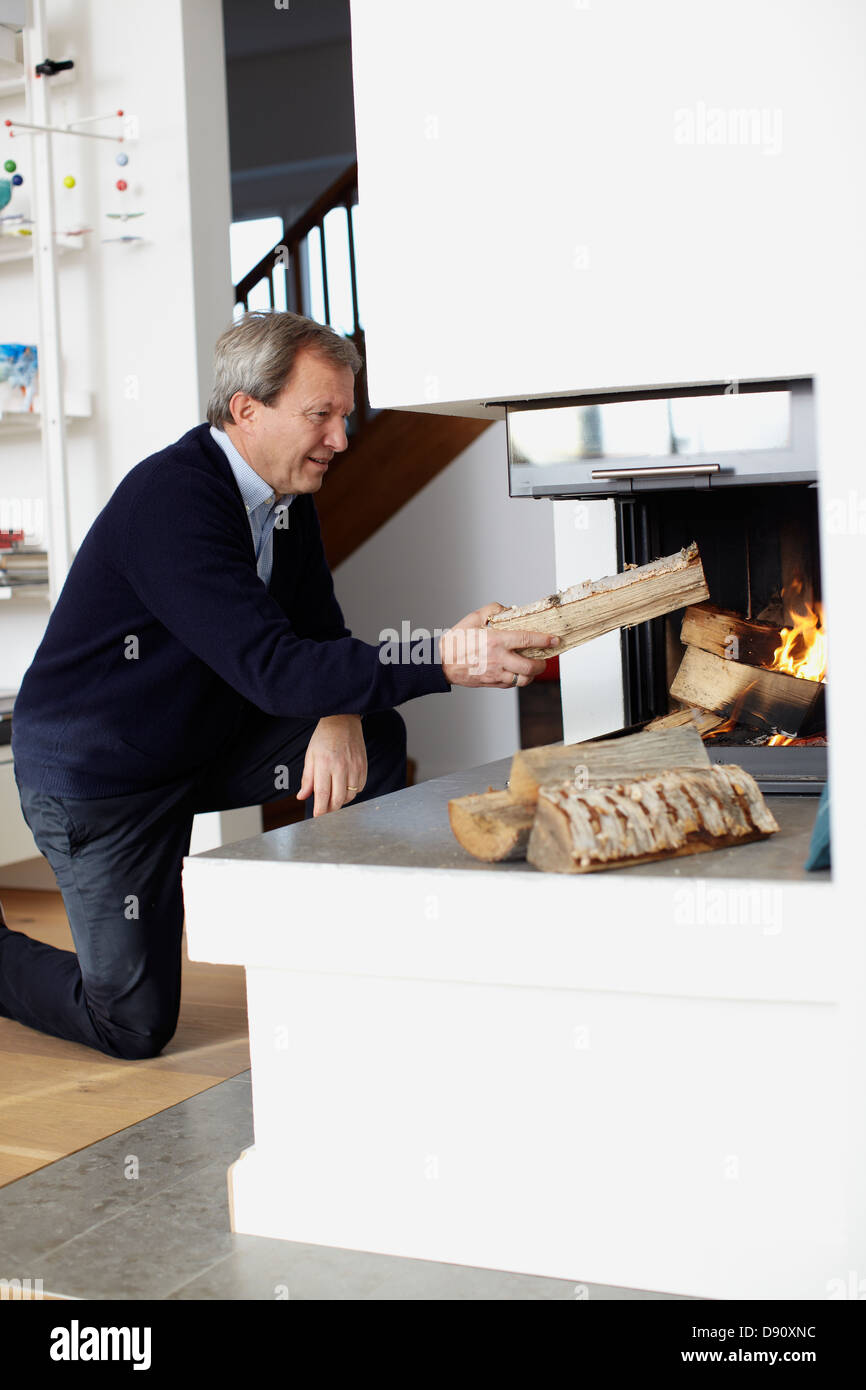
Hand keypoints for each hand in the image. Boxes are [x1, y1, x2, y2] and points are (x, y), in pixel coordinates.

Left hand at [296, 714, 366, 817]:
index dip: (320, 809)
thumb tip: (301, 797)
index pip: (322, 794)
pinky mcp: (363, 766)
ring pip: (350, 796)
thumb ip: (307, 779)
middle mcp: (341, 766)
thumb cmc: (324, 738)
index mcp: (324, 764)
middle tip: (325, 810)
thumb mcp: (310, 756)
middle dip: (331, 809)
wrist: (343, 721)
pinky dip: (352, 792)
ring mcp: (355, 766)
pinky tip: (345, 788)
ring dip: (341, 801)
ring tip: (334, 797)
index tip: (317, 816)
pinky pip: (360, 788)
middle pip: (338, 799)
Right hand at [440, 603, 558, 687]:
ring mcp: (496, 673)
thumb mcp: (472, 618)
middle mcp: (498, 658)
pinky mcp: (492, 683)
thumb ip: (493, 610)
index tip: (554, 640)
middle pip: (530, 666)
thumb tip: (509, 610)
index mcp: (495, 640)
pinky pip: (512, 684)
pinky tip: (518, 672)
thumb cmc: (456, 641)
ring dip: (533, 674)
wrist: (441, 664)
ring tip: (533, 667)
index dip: (544, 640)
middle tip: (544, 658)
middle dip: (542, 663)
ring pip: (523, 679)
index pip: (527, 640)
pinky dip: (519, 679)